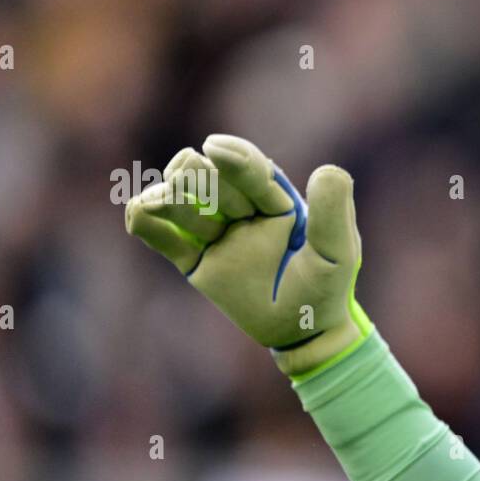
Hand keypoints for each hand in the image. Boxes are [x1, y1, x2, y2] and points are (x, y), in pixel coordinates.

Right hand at [124, 134, 371, 376]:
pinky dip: (144, 218)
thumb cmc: (326, 288)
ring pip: (175, 195)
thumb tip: (326, 170)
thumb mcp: (338, 251)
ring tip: (201, 228)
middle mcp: (239, 208)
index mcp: (274, 198)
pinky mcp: (192, 260)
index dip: (232, 157)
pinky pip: (158, 233)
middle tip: (234, 219)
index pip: (246, 167)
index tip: (215, 148)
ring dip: (178, 203)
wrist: (303, 331)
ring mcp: (213, 232)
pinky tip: (140, 212)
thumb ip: (334, 211)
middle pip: (203, 172)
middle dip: (210, 187)